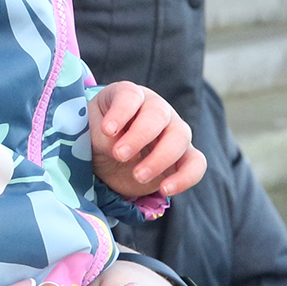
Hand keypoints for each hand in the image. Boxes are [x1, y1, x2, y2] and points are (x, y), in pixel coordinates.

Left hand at [89, 82, 206, 199]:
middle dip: (139, 135)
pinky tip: (165, 190)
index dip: (120, 111)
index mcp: (129, 96)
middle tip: (120, 155)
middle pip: (158, 113)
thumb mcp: (90, 133)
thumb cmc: (99, 137)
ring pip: (180, 136)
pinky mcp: (184, 156)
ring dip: (160, 158)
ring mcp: (174, 130)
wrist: (109, 161)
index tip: (107, 130)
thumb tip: (118, 147)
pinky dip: (185, 177)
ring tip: (137, 176)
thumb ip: (102, 138)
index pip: (130, 95)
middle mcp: (156, 108)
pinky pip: (196, 163)